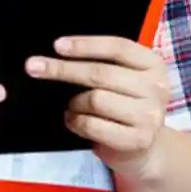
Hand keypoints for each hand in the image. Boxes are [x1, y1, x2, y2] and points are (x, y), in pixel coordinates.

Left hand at [26, 36, 171, 178]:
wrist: (145, 146)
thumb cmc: (125, 104)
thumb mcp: (123, 77)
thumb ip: (102, 62)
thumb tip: (60, 50)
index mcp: (153, 64)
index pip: (118, 47)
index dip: (85, 45)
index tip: (57, 45)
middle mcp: (157, 88)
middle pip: (101, 73)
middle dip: (62, 69)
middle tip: (33, 66)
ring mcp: (149, 115)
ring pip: (96, 100)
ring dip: (74, 103)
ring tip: (72, 106)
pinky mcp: (138, 139)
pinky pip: (93, 125)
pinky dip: (76, 122)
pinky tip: (74, 121)